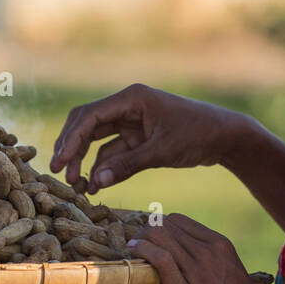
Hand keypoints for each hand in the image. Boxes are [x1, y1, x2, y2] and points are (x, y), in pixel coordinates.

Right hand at [50, 83, 245, 192]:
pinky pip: (113, 151)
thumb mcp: (162, 151)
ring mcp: (132, 121)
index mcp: (132, 98)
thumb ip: (127, 165)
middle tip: (59, 172)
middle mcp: (128, 106)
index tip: (60, 162)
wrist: (225, 137)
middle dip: (72, 147)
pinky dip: (103, 167)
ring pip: (97, 139)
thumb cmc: (197, 134)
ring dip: (85, 159)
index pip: (91, 115)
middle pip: (88, 124)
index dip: (72, 139)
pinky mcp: (138, 137)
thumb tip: (94, 183)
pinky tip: (95, 185)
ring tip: (75, 183)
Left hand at [127, 212, 281, 283]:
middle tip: (138, 242)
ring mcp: (196, 270)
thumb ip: (212, 261)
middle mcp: (208, 252)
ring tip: (134, 247)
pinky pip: (159, 257)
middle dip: (147, 230)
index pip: (180, 220)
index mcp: (221, 246)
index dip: (161, 227)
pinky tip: (134, 251)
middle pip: (166, 225)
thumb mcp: (232, 274)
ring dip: (141, 238)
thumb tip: (187, 256)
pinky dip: (142, 249)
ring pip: (159, 235)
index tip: (153, 237)